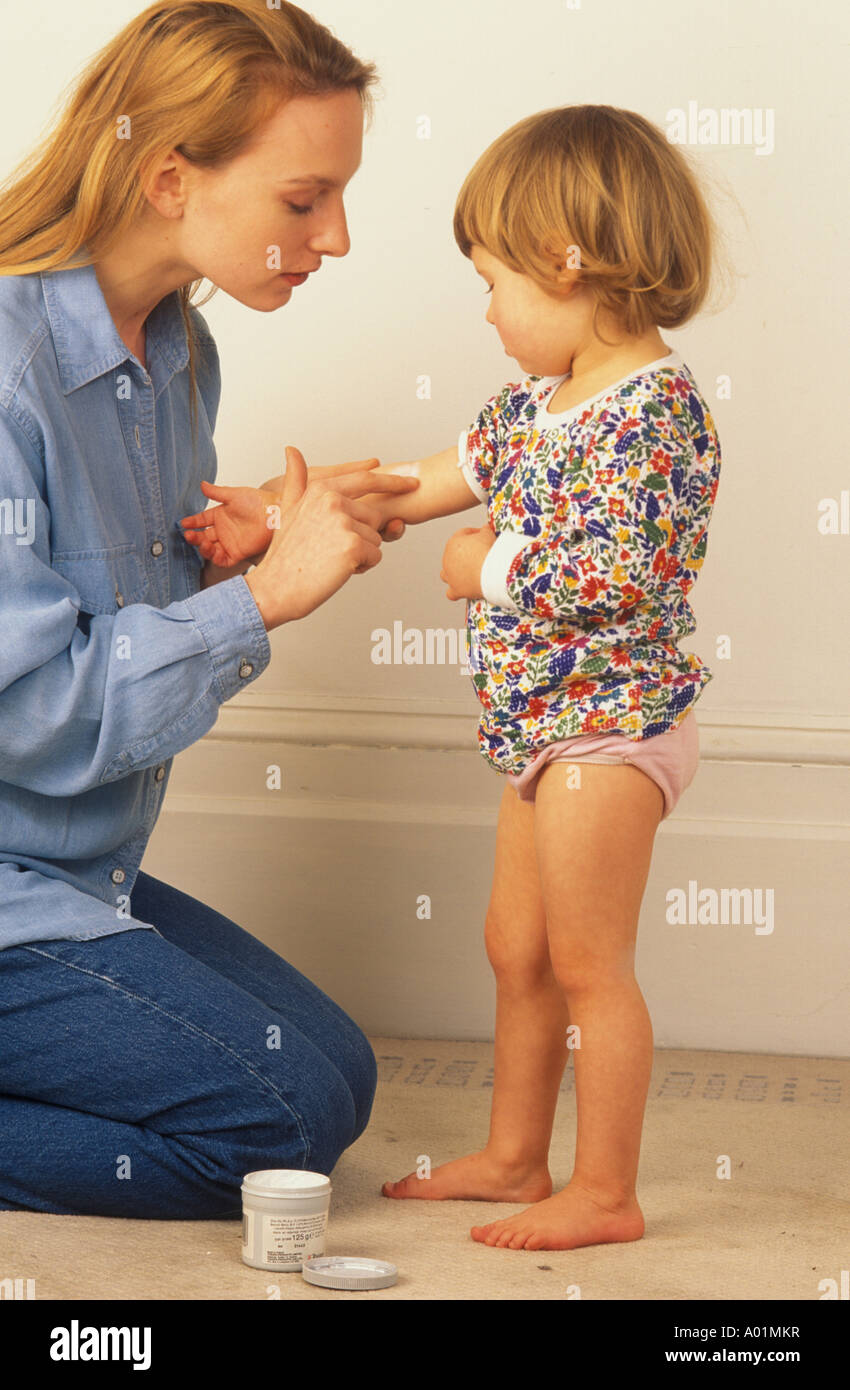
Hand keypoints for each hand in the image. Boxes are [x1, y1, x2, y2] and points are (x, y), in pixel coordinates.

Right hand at [179, 483, 275, 567]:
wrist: (275, 513)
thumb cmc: (258, 501)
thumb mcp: (234, 494)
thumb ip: (216, 492)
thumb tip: (201, 484)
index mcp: (221, 515)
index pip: (202, 520)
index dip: (192, 522)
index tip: (183, 523)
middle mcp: (223, 530)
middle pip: (203, 536)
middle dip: (194, 536)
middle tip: (188, 534)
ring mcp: (230, 542)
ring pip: (210, 549)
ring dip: (203, 547)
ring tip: (201, 542)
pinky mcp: (238, 553)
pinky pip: (223, 559)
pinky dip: (215, 557)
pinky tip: (212, 550)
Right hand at [244, 447, 419, 628]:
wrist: (275, 588)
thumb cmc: (286, 554)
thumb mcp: (288, 509)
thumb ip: (296, 480)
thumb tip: (292, 450)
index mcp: (322, 489)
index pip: (367, 480)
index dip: (393, 482)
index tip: (412, 484)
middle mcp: (333, 501)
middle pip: (375, 517)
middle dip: (363, 536)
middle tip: (331, 550)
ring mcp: (344, 523)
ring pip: (377, 538)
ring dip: (361, 554)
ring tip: (331, 560)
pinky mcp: (353, 546)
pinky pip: (376, 556)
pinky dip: (362, 567)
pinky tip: (337, 570)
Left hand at [440, 523, 495, 600]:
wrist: (490, 571)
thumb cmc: (488, 551)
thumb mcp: (487, 534)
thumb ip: (484, 530)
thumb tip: (485, 529)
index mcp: (453, 543)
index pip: (463, 534)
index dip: (475, 534)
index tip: (484, 536)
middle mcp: (447, 559)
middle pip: (454, 554)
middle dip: (466, 553)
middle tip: (481, 553)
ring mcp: (450, 575)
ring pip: (446, 574)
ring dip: (453, 573)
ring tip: (467, 573)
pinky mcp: (455, 589)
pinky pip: (451, 593)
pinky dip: (455, 591)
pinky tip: (463, 590)